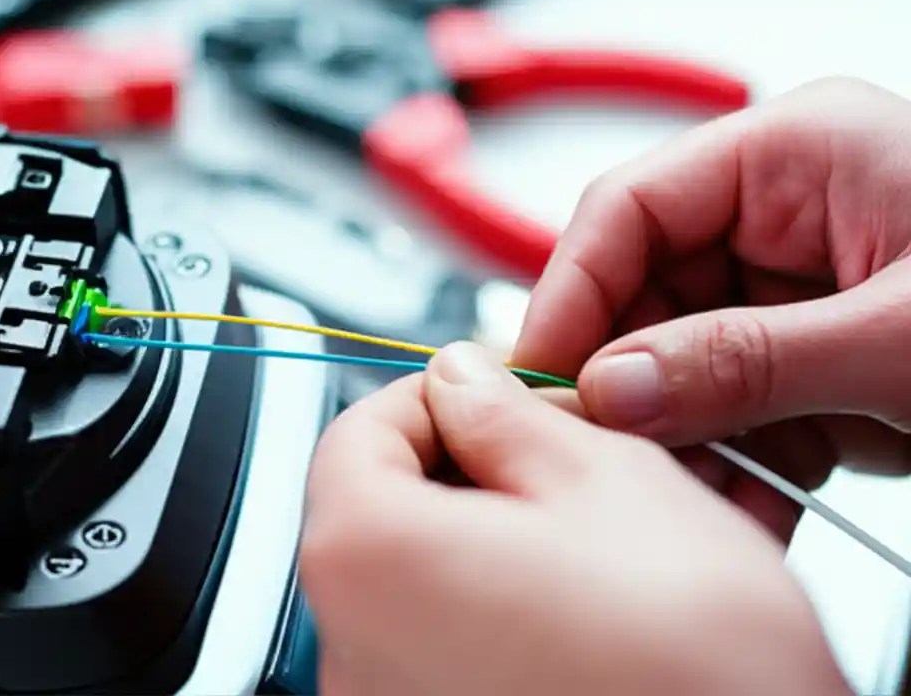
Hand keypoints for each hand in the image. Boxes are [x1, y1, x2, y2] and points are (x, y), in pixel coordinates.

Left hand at [301, 343, 847, 695]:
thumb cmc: (692, 664)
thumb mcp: (605, 484)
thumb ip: (505, 414)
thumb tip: (460, 381)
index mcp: (369, 557)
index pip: (354, 434)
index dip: (433, 397)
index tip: (493, 393)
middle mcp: (352, 648)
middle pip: (385, 513)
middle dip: (472, 470)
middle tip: (560, 457)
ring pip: (427, 583)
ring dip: (499, 540)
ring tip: (597, 535)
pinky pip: (452, 649)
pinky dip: (505, 611)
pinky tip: (588, 605)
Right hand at [514, 77, 910, 537]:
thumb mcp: (902, 339)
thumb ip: (744, 360)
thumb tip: (615, 387)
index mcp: (799, 151)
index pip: (629, 208)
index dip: (570, 295)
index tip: (546, 380)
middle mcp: (787, 209)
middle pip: (646, 290)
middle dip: (632, 386)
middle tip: (615, 458)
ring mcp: (799, 282)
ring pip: (683, 359)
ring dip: (685, 439)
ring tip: (696, 499)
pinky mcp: (815, 348)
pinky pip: (736, 400)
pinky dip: (736, 459)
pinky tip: (746, 502)